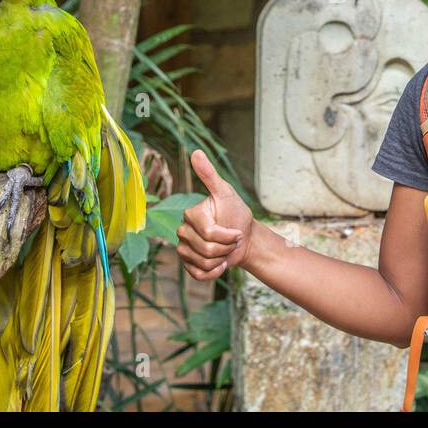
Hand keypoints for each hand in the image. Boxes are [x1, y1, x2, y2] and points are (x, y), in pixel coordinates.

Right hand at [178, 150, 252, 280]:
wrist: (245, 239)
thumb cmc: (236, 214)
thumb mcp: (226, 193)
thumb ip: (209, 175)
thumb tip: (196, 152)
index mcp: (190, 214)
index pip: (208, 232)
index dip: (227, 235)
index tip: (237, 231)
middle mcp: (183, 231)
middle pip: (205, 249)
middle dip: (226, 247)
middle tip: (232, 240)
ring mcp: (184, 249)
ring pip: (202, 263)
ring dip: (221, 259)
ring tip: (226, 250)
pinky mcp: (188, 265)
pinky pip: (199, 275)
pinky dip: (214, 272)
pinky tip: (221, 263)